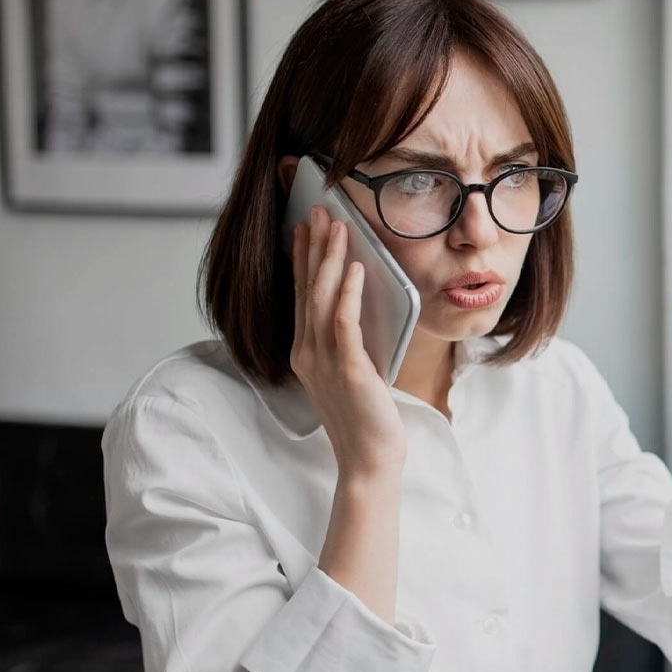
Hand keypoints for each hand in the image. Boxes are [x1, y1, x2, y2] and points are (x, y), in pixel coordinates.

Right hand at [290, 205, 405, 477]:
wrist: (369, 460)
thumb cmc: (366, 419)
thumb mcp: (352, 372)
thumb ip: (347, 343)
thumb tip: (358, 307)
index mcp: (306, 352)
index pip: (303, 295)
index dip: (303, 259)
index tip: (305, 228)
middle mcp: (308, 352)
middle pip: (308, 289)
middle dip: (313, 247)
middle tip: (318, 211)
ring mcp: (324, 361)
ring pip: (322, 299)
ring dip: (329, 259)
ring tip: (336, 226)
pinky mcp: (347, 370)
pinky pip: (343, 323)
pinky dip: (347, 293)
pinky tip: (354, 268)